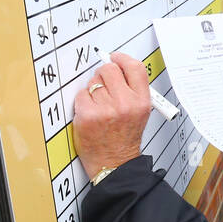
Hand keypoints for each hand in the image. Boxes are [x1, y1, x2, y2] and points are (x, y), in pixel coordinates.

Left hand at [72, 53, 151, 177]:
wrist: (114, 164)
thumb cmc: (125, 139)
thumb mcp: (140, 113)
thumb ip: (132, 90)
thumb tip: (116, 67)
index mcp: (141, 101)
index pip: (134, 67)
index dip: (122, 58)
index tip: (115, 57)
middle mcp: (125, 104)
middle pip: (109, 69)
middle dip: (104, 75)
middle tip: (104, 86)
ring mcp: (105, 110)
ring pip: (93, 82)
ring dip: (93, 91)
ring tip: (99, 106)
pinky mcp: (87, 116)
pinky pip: (81, 95)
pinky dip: (83, 102)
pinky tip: (90, 113)